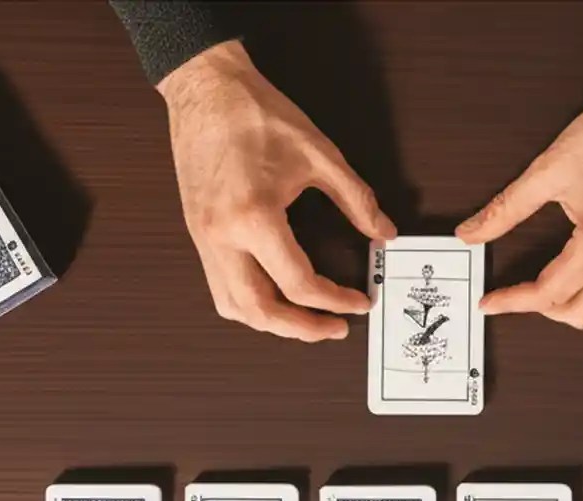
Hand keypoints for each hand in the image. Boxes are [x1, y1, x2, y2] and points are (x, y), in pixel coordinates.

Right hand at [158, 40, 395, 340]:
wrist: (205, 90)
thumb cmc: (256, 114)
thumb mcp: (320, 154)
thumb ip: (357, 199)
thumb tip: (384, 232)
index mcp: (253, 217)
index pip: (299, 283)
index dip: (335, 301)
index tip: (359, 301)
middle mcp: (221, 236)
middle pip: (260, 310)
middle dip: (301, 329)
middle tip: (335, 329)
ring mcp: (203, 239)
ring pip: (233, 307)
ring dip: (271, 324)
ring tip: (306, 322)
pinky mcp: (198, 234)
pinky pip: (219, 287)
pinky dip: (248, 304)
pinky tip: (275, 299)